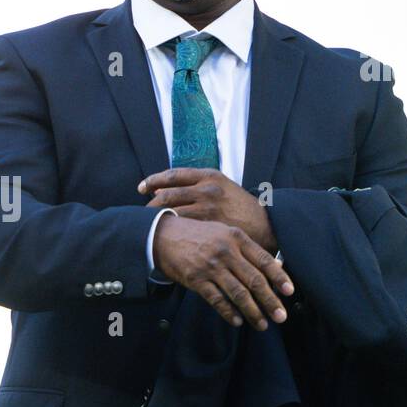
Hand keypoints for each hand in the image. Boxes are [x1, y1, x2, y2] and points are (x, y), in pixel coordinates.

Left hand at [139, 167, 277, 253]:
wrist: (265, 224)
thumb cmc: (239, 206)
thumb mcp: (221, 187)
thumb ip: (195, 186)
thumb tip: (161, 190)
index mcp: (209, 175)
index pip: (173, 174)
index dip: (153, 180)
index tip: (142, 187)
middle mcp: (207, 188)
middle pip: (167, 193)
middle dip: (150, 203)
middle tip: (142, 212)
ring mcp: (208, 206)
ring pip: (172, 210)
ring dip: (157, 217)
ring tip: (149, 224)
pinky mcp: (209, 224)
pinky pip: (182, 225)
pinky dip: (170, 227)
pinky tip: (164, 232)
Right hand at [151, 213, 292, 329]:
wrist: (162, 235)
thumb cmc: (197, 234)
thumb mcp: (223, 232)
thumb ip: (245, 248)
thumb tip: (273, 266)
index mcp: (236, 237)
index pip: (264, 260)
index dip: (279, 278)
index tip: (290, 293)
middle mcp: (226, 252)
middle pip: (255, 280)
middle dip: (270, 301)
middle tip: (281, 317)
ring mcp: (210, 266)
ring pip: (238, 293)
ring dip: (253, 312)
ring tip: (262, 325)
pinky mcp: (196, 279)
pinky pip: (217, 300)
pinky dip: (228, 312)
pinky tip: (237, 321)